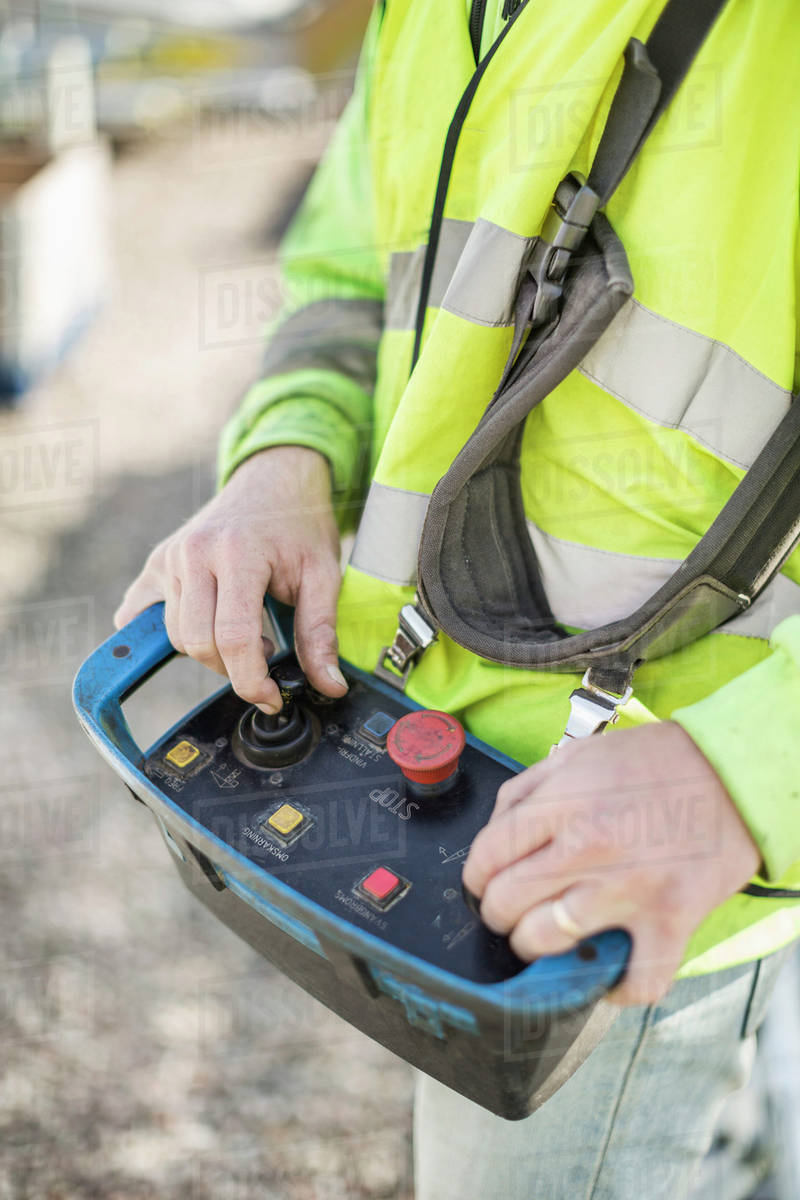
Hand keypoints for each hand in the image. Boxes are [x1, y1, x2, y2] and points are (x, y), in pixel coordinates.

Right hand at [114, 446, 346, 713]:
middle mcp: (193, 553)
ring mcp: (169, 557)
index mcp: (237, 553)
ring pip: (177, 636)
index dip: (251, 680)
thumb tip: (329, 686)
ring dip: (210, 651)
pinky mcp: (156, 563)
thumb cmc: (299, 524)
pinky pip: (140, 617)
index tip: (272, 698)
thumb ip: (321, 632)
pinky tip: (201, 627)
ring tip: (246, 632)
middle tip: (266, 656)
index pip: (232, 637)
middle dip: (234, 668)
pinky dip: (167, 633)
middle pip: (199, 643)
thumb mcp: (323, 574)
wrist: (273, 478)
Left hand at [462, 722, 759, 1005]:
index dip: (475, 875)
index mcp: (562, 803)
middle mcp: (588, 847)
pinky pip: (631, 980)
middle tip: (509, 907)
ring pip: (545, 942)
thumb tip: (493, 831)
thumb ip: (527, 790)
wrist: (731, 776)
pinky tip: (606, 969)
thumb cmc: (654, 763)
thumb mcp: (578, 755)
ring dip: (534, 945)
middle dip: (497, 910)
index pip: (488, 855)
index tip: (482, 882)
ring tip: (545, 935)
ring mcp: (628, 890)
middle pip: (505, 902)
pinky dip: (614, 986)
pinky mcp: (668, 922)